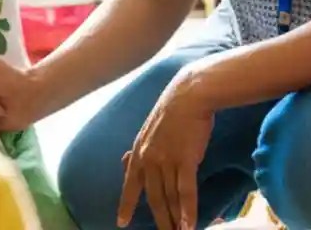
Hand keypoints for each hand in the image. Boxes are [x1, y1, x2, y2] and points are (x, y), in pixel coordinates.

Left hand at [118, 68, 214, 229]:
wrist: (189, 94)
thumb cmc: (173, 110)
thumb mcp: (149, 129)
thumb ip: (142, 149)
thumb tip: (128, 160)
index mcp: (139, 152)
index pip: (130, 184)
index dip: (126, 205)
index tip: (121, 223)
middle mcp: (149, 159)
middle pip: (153, 198)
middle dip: (159, 219)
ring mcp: (166, 160)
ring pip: (170, 198)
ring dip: (175, 220)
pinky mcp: (185, 159)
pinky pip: (186, 191)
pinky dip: (188, 210)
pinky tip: (189, 225)